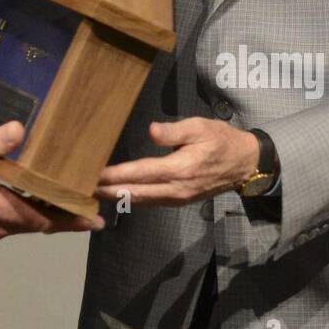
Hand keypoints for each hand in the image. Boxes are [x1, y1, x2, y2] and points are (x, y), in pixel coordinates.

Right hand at [0, 121, 104, 239]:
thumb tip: (20, 130)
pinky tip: (24, 202)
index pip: (45, 219)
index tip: (95, 221)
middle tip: (87, 212)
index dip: (71, 220)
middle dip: (63, 219)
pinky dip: (24, 216)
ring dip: (43, 217)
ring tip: (61, 205)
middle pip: (38, 225)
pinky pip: (8, 224)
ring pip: (23, 225)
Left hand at [94, 118, 259, 206]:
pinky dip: (132, 198)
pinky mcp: (180, 200)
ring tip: (95, 191)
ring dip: (118, 196)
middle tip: (84, 188)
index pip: (141, 173)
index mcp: (179, 169)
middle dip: (109, 190)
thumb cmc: (220, 140)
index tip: (95, 175)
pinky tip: (119, 194)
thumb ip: (175, 131)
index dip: (117, 175)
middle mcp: (176, 189)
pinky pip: (151, 202)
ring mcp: (178, 198)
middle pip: (136, 192)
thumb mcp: (200, 127)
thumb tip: (152, 131)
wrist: (244, 163)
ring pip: (142, 200)